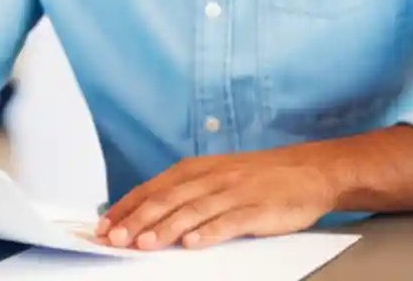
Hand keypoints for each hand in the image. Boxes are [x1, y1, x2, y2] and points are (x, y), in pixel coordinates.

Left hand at [95, 150, 337, 250]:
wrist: (310, 170)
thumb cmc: (258, 177)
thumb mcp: (216, 176)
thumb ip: (184, 193)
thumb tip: (145, 214)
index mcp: (196, 169)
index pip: (152, 188)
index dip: (126, 207)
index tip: (103, 226)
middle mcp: (211, 177)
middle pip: (167, 198)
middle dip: (138, 219)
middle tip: (115, 238)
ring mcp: (234, 191)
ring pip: (193, 210)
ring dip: (167, 228)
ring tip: (145, 244)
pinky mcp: (257, 207)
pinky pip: (230, 221)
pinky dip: (210, 232)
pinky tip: (194, 243)